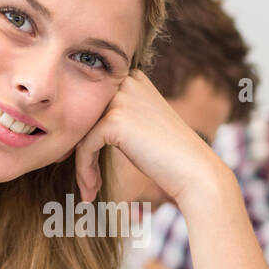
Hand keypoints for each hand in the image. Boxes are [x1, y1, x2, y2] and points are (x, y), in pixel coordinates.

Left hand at [73, 70, 226, 208]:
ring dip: (82, 165)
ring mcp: (120, 98)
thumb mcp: (139, 125)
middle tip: (85, 180)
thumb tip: (74, 126)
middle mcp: (125, 81)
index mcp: (132, 77)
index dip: (83, 134)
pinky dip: (85, 171)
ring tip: (89, 191)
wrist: (195, 172)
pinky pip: (85, 147)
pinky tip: (92, 191)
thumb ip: (114, 116)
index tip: (85, 164)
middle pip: (82, 116)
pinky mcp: (114, 119)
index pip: (92, 104)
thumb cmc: (168, 155)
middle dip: (79, 150)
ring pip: (81, 133)